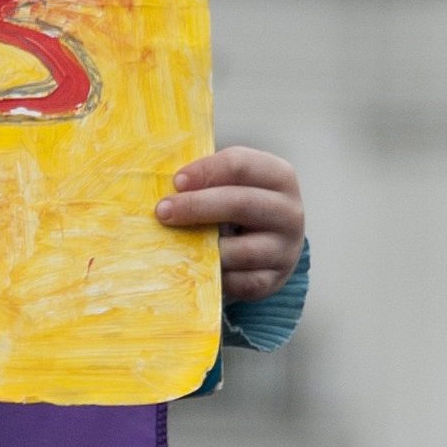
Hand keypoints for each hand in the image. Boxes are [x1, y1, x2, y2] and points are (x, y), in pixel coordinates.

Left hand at [155, 146, 303, 304]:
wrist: (265, 244)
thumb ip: (203, 178)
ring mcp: (286, 249)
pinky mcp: (275, 280)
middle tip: (162, 211)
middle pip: (241, 203)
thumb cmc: (234, 203)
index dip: (205, 171)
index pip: (241, 165)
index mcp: (278, 177)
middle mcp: (289, 212)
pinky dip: (216, 277)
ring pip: (242, 249)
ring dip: (203, 247)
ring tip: (175, 243)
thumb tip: (158, 178)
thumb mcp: (227, 183)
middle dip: (196, 206)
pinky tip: (194, 268)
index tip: (175, 182)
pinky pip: (242, 282)